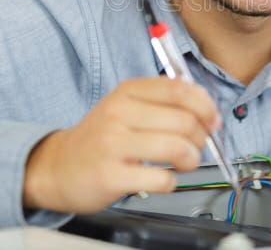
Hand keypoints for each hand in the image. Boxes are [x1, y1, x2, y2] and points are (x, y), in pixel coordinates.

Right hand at [23, 76, 221, 212]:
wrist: (57, 167)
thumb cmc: (100, 138)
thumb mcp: (126, 106)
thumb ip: (163, 102)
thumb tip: (207, 110)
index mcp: (128, 92)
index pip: (179, 89)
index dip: (205, 105)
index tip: (213, 119)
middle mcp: (119, 113)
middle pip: (184, 120)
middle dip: (201, 137)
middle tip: (197, 146)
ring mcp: (113, 144)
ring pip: (177, 148)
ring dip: (191, 159)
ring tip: (184, 163)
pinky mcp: (111, 175)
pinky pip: (161, 178)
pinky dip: (172, 182)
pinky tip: (163, 178)